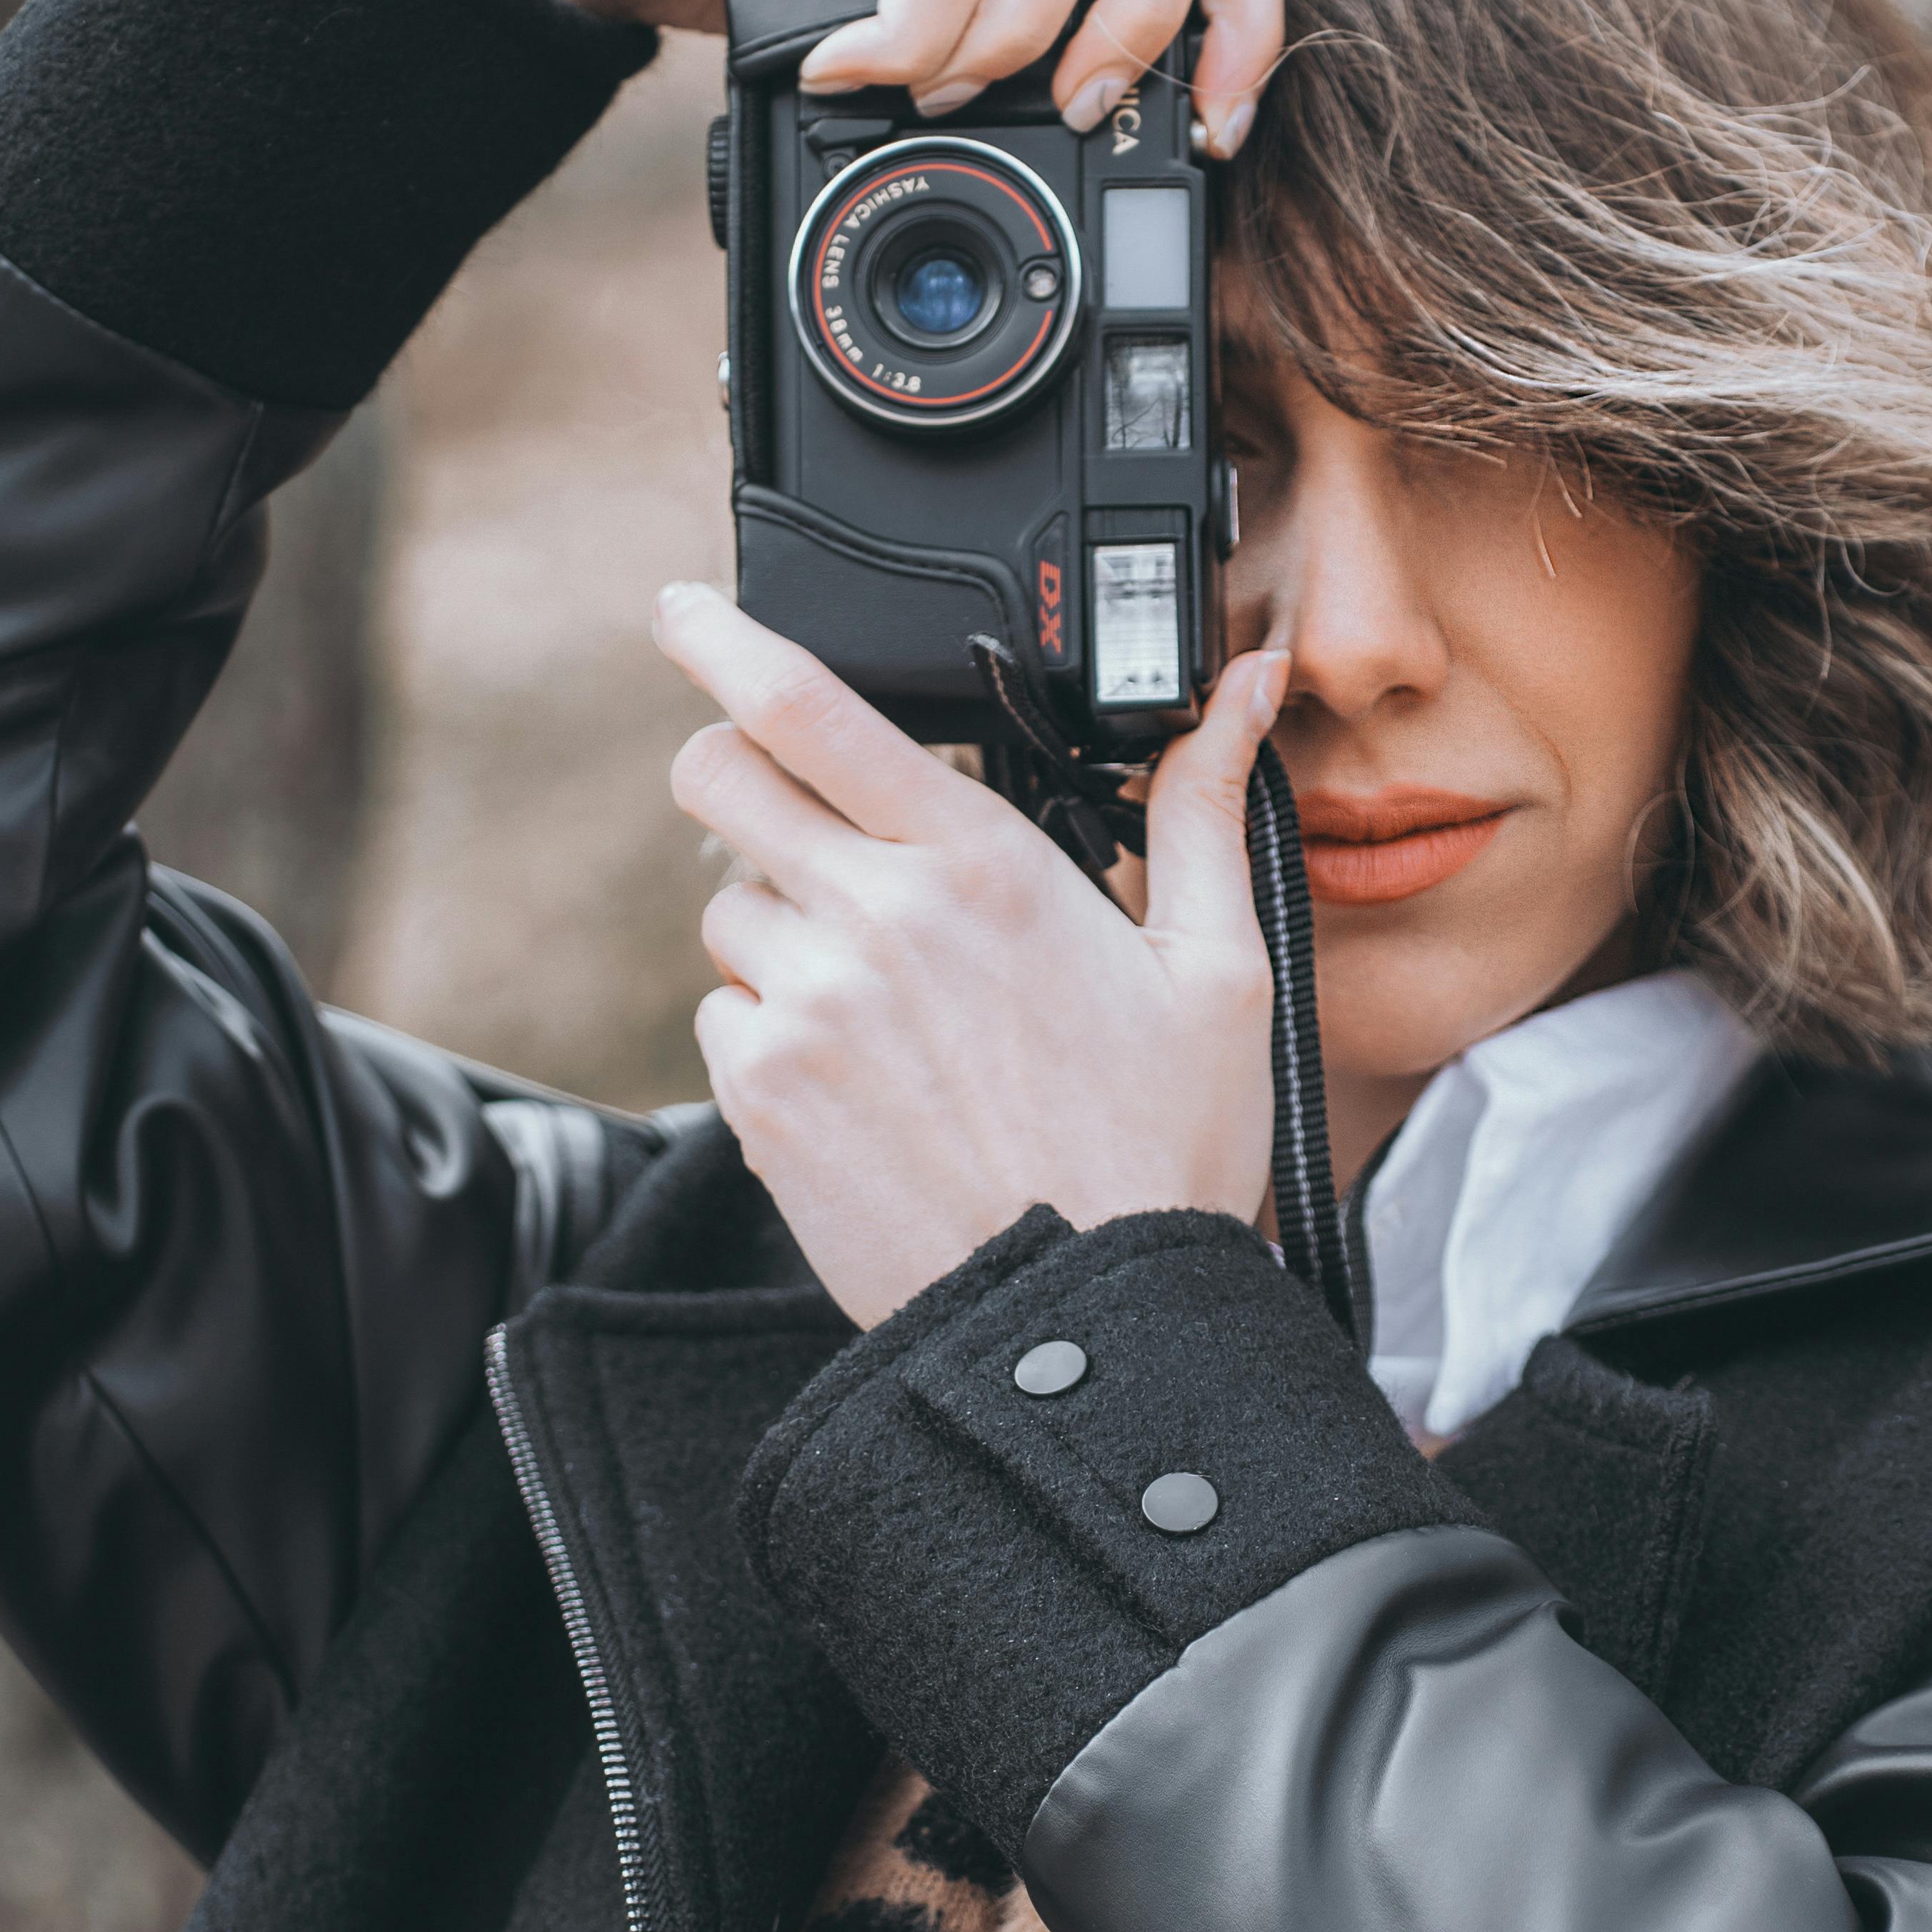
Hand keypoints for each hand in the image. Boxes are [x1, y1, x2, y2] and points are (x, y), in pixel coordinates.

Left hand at [655, 583, 1294, 1326]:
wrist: (1081, 1323)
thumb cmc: (1163, 1150)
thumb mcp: (1216, 968)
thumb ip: (1205, 807)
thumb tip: (1247, 688)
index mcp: (979, 864)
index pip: (806, 706)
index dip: (722, 639)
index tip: (684, 608)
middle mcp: (873, 919)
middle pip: (716, 781)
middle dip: (736, 773)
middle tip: (796, 814)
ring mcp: (802, 1011)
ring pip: (727, 910)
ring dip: (781, 927)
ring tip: (886, 1001)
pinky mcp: (760, 1099)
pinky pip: (724, 1021)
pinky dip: (773, 1033)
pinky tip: (868, 1080)